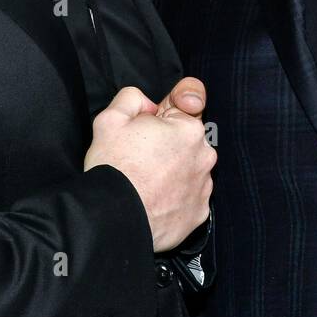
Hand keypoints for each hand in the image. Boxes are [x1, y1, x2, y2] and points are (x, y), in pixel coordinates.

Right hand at [84, 79, 214, 252]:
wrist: (113, 218)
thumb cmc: (114, 167)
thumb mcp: (111, 117)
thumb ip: (133, 98)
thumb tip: (148, 105)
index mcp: (189, 129)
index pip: (177, 114)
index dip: (156, 121)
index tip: (141, 134)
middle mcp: (205, 156)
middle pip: (184, 142)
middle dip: (166, 146)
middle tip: (138, 159)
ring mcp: (203, 187)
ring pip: (187, 170)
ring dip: (171, 172)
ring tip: (144, 182)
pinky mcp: (198, 213)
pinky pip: (188, 198)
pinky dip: (174, 198)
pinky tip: (153, 200)